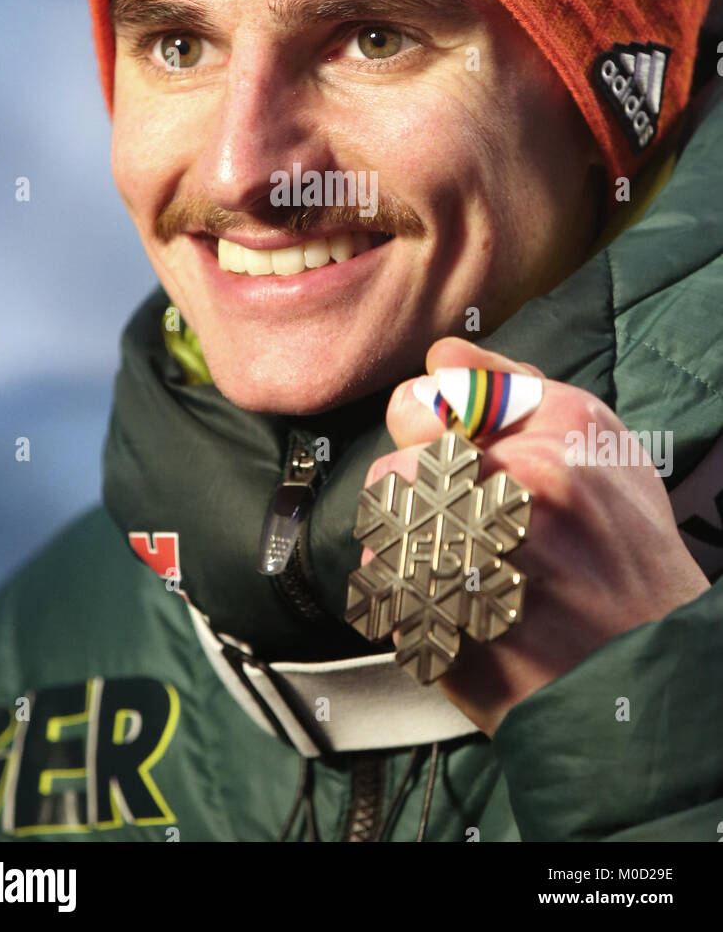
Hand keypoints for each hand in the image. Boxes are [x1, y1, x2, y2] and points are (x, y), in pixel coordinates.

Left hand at [362, 337, 709, 736]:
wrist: (643, 666)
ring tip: (460, 557)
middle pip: (390, 474)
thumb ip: (511, 388)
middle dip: (415, 487)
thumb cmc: (626, 549)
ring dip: (405, 539)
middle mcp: (501, 518)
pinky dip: (405, 593)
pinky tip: (456, 597)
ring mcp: (469, 584)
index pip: (413, 409)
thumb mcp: (597, 442)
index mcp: (540, 460)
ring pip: (380, 533)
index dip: (425, 427)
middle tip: (460, 510)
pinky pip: (382, 595)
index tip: (448, 444)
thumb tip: (441, 357)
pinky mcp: (442, 641)